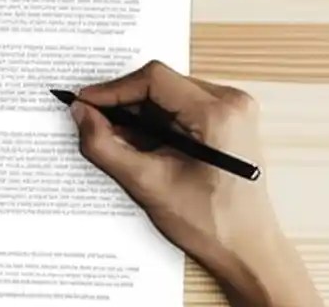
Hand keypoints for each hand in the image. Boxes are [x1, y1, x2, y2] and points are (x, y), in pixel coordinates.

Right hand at [69, 61, 321, 306]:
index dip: (112, 89)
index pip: (153, 79)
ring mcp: (233, 110)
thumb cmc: (211, 223)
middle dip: (124, 104)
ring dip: (139, 114)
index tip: (84, 104)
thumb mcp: (147, 184)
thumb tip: (80, 114)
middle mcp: (232, 103)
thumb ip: (105, 146)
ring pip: (167, 94)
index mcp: (218, 114)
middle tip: (95, 125)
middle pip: (160, 84)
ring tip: (121, 142)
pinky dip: (155, 121)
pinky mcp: (228, 120)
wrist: (248, 249)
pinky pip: (180, 106)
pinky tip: (144, 145)